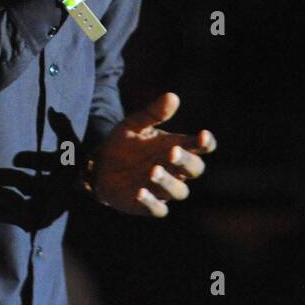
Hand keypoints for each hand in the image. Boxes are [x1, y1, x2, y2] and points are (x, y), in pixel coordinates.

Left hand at [89, 92, 215, 216]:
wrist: (99, 165)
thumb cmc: (123, 143)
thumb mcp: (134, 124)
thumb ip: (153, 113)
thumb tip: (172, 96)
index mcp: (176, 147)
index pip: (201, 147)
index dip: (205, 143)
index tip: (202, 135)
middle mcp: (175, 170)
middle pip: (194, 169)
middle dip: (186, 161)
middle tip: (172, 152)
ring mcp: (163, 189)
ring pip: (178, 191)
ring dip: (167, 182)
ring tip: (153, 171)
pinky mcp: (147, 205)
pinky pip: (157, 209)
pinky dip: (150, 202)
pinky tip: (140, 192)